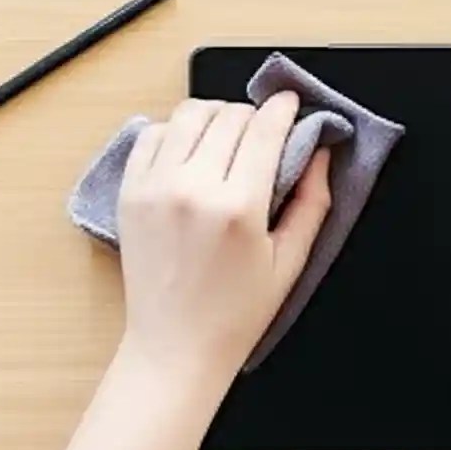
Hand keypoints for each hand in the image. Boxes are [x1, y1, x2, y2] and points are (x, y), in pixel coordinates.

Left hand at [116, 94, 331, 384]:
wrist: (176, 346)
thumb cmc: (237, 312)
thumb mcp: (291, 260)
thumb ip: (312, 201)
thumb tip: (320, 153)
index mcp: (238, 208)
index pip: (264, 130)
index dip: (283, 109)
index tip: (291, 103)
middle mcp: (192, 190)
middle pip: (228, 115)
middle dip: (253, 114)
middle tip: (264, 132)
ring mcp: (155, 189)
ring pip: (189, 114)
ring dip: (215, 115)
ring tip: (228, 137)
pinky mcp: (130, 193)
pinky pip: (152, 135)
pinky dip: (175, 131)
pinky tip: (192, 150)